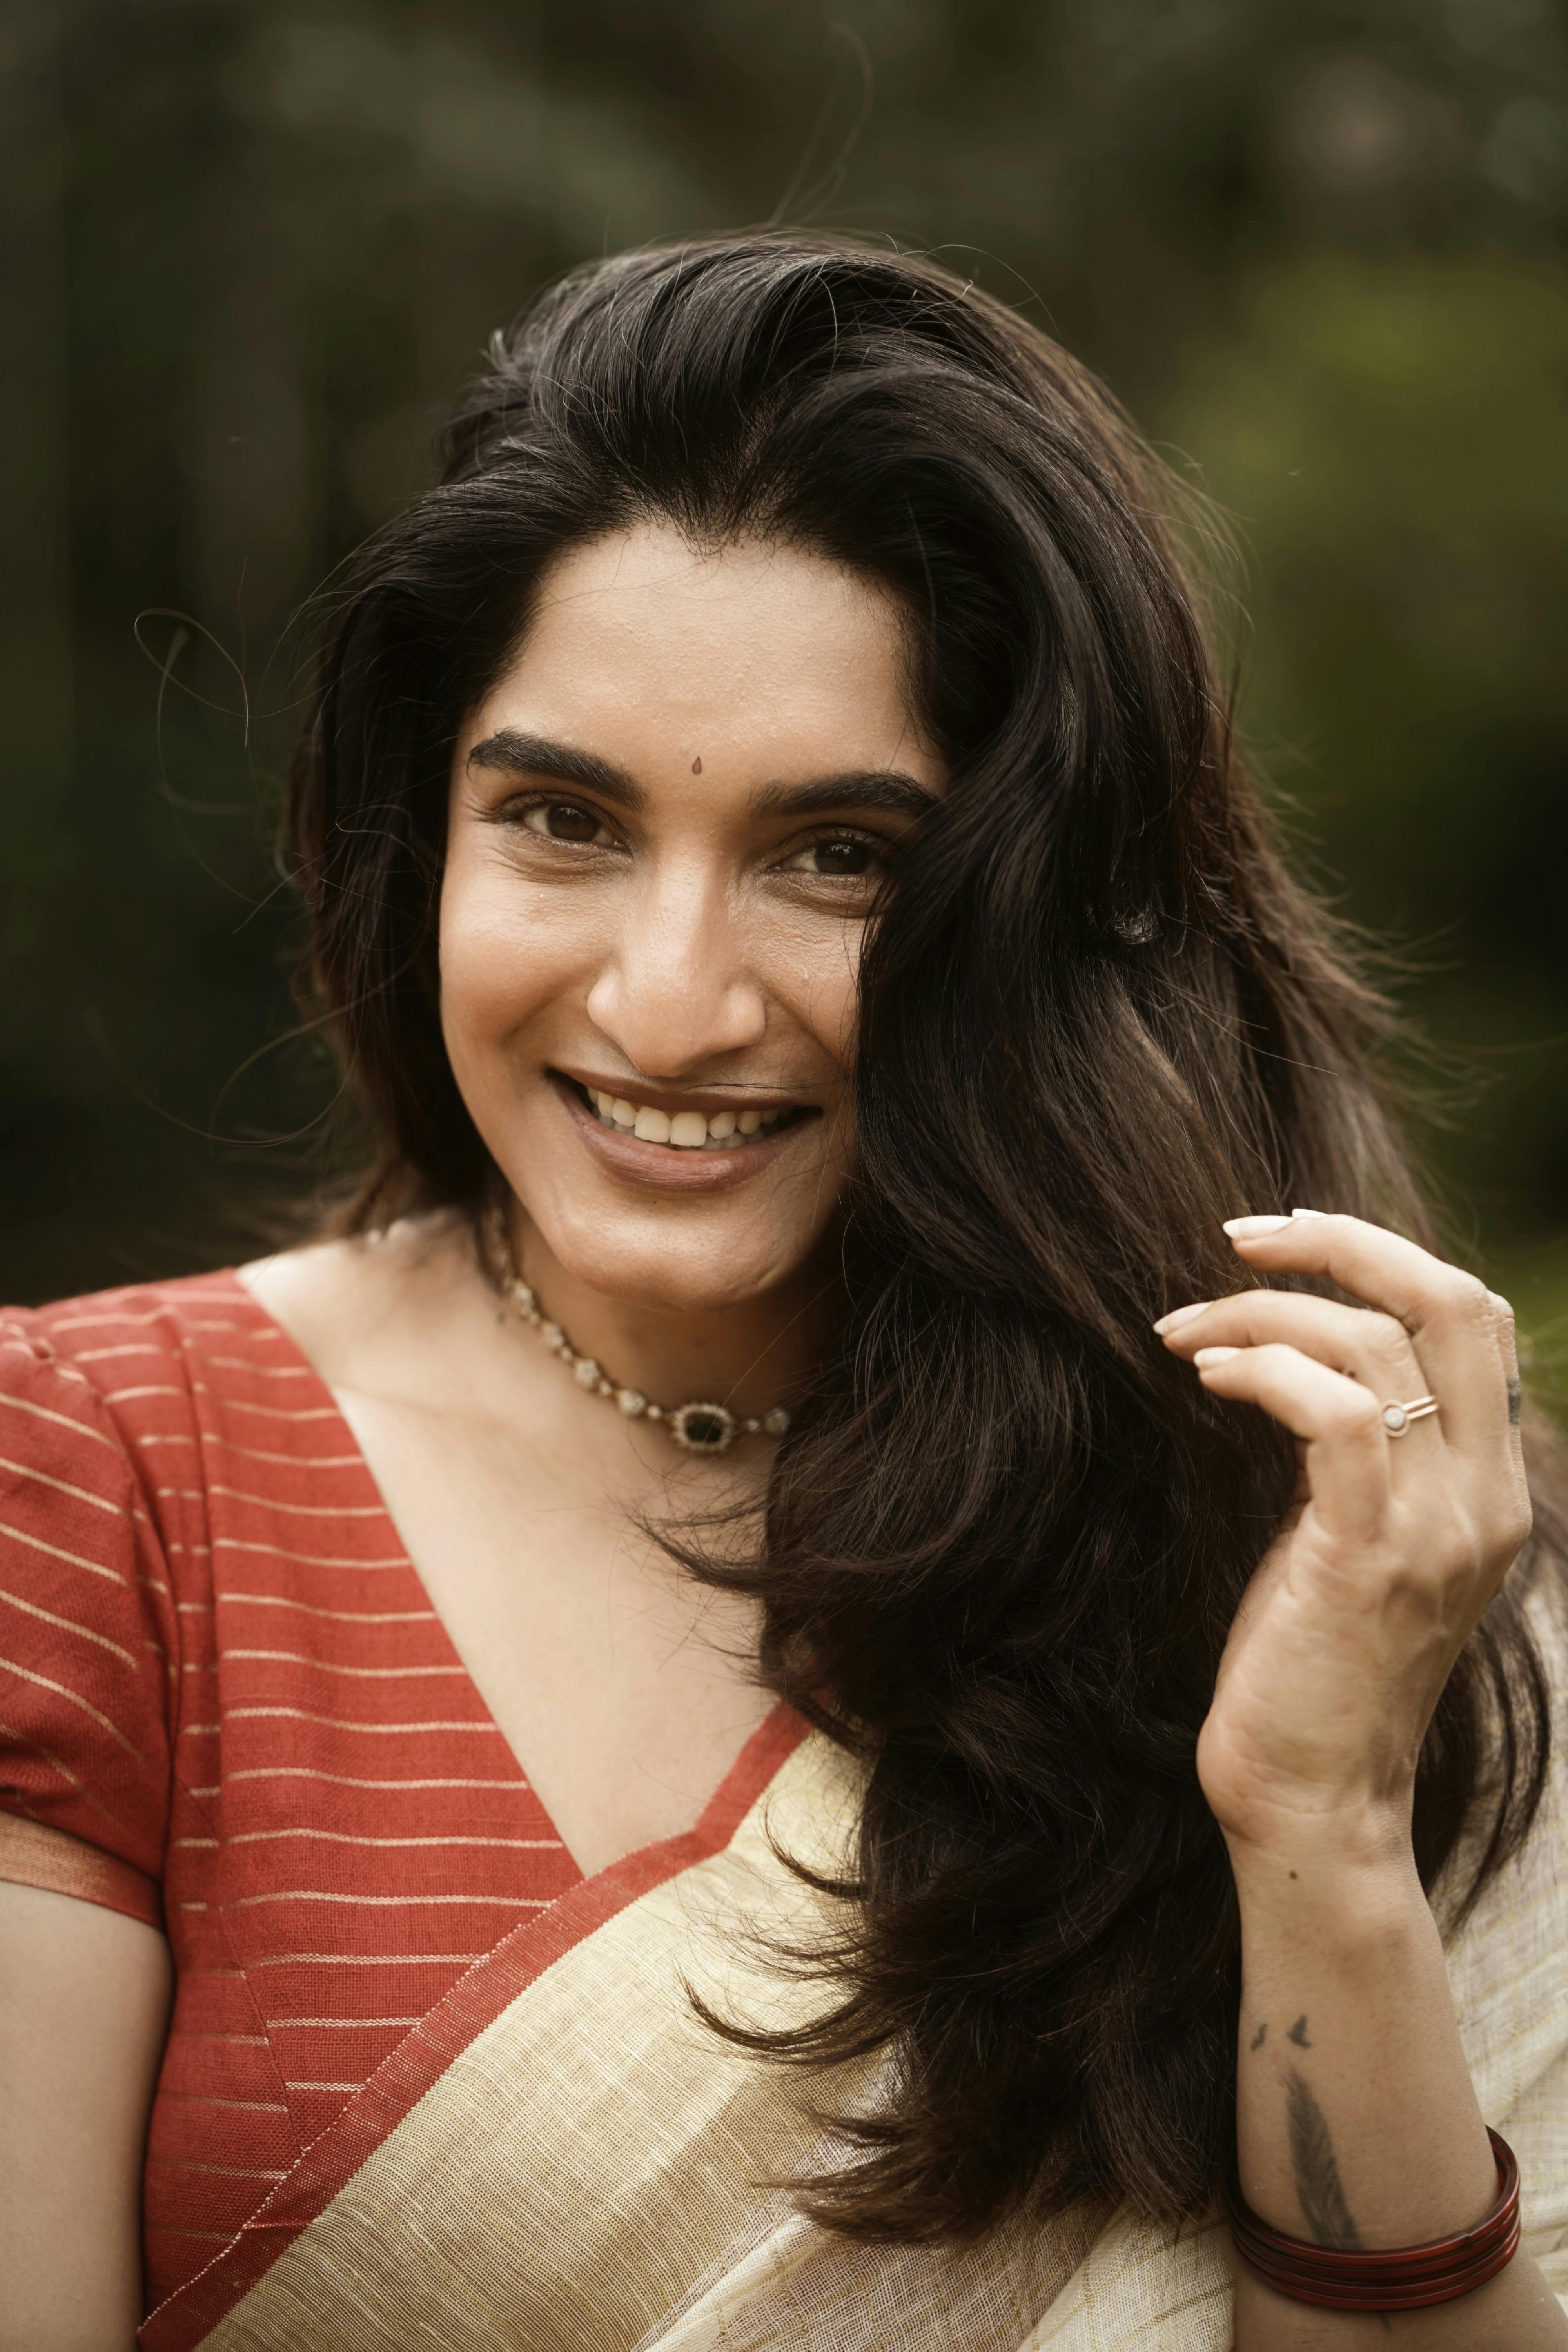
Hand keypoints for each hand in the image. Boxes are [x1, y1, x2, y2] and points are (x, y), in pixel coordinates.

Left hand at [1157, 1213, 1530, 1857]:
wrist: (1314, 1798)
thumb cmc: (1312, 1661)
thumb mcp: (1354, 1534)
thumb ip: (1361, 1449)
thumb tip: (1302, 1351)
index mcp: (1491, 1487)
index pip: (1474, 1318)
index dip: (1383, 1254)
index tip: (1288, 1241)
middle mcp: (1487, 1499)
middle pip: (1452, 1301)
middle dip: (1341, 1242)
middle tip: (1241, 1236)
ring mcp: (1438, 1530)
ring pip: (1376, 1346)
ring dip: (1263, 1315)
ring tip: (1183, 1329)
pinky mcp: (1371, 1558)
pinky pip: (1337, 1416)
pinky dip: (1264, 1370)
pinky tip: (1205, 1375)